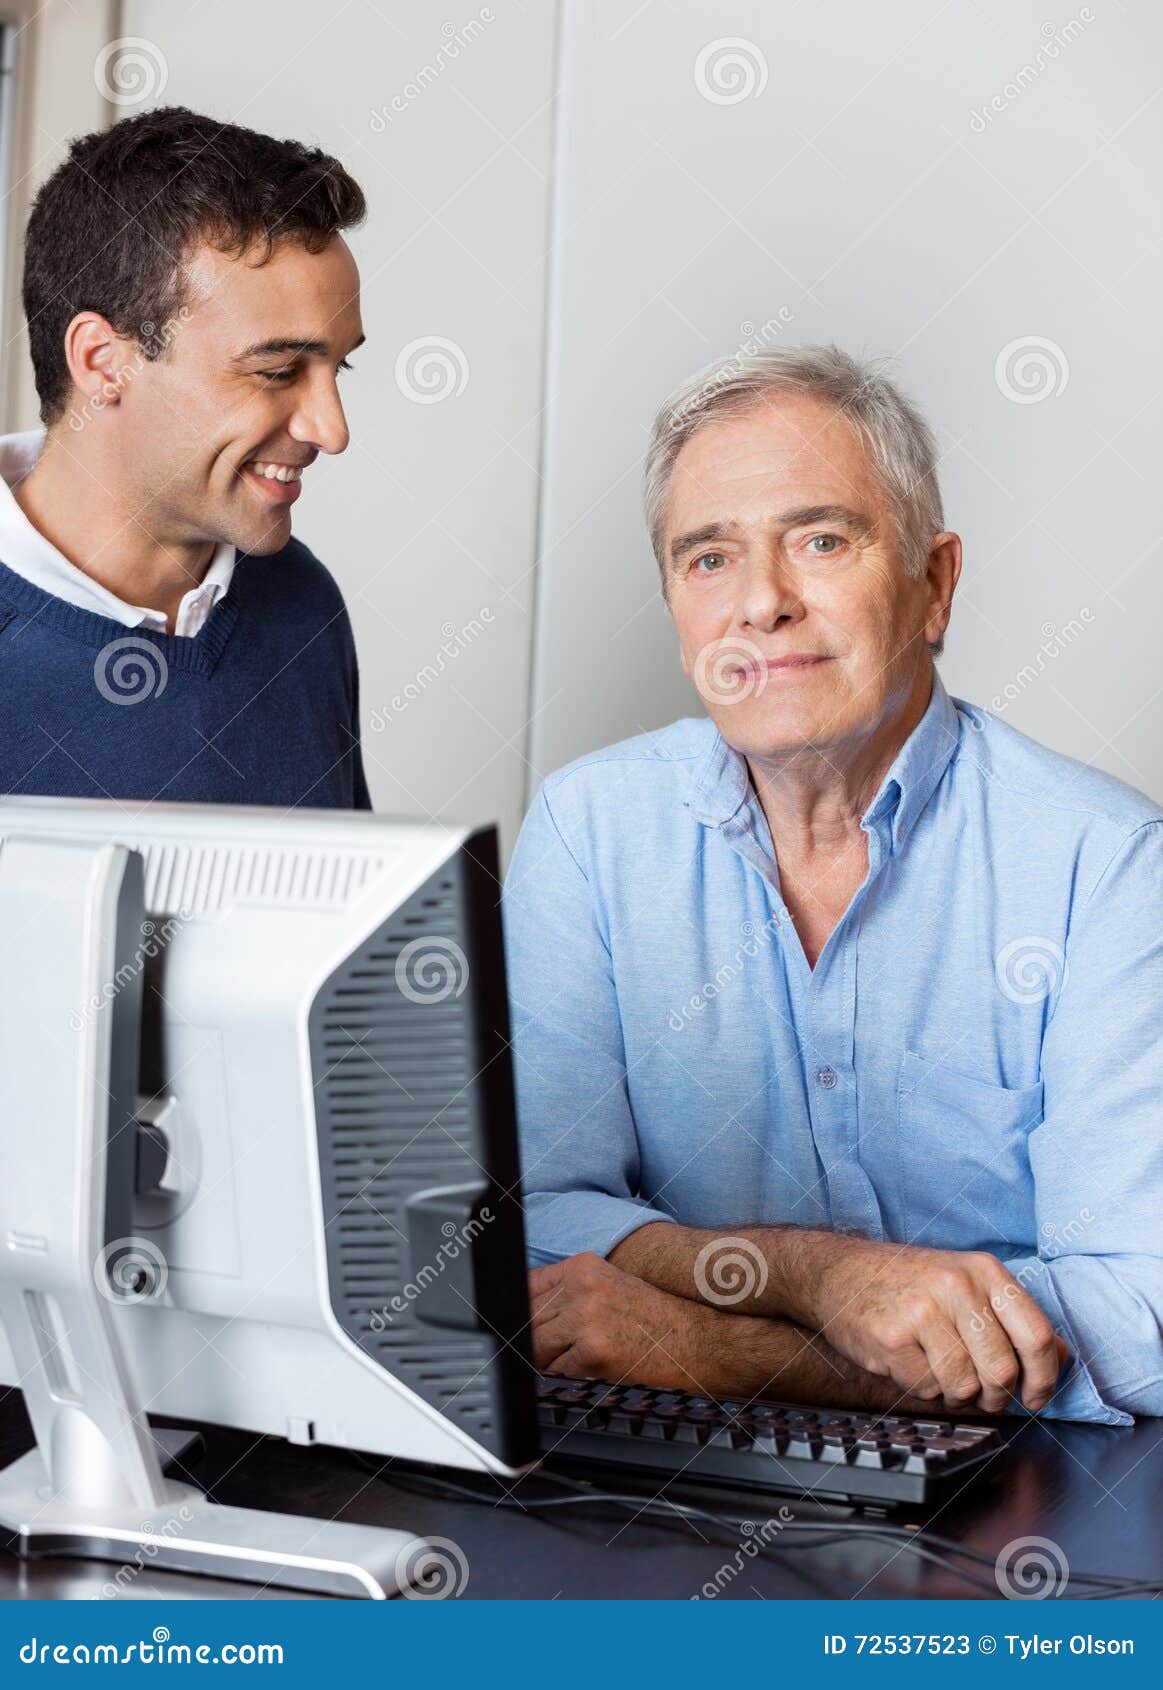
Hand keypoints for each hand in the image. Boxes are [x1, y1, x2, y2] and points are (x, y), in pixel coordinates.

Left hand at [529, 1252, 716, 1391]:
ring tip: (581, 1362)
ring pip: (536, 1348)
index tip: (525, 1330)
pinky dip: (568, 1380)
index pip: (526, 1287)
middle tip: (559, 1353)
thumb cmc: (659, 1320)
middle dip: (534, 1342)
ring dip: (550, 1363)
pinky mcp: (593, 1351)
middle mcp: (581, 1286)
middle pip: (526, 1319)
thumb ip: (570, 1293)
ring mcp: (586, 1317)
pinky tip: (594, 1373)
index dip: (521, 1313)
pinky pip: (557, 1374)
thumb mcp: (612, 1287)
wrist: (703, 1341)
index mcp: (583, 1266)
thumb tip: (527, 1315)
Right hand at [808, 1241, 1069, 1412]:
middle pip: (1002, 1371)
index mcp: (985, 1272)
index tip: (1034, 1397)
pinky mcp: (893, 1336)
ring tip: (936, 1368)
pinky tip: (908, 1361)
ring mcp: (924, 1309)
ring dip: (953, 1393)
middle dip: (994, 1396)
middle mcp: (958, 1286)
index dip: (1043, 1379)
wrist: (839, 1272)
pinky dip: (921, 1388)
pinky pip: (926, 1389)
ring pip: (964, 1386)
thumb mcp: (968, 1283)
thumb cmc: (909, 1284)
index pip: (1038, 1336)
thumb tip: (1061, 1357)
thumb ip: (1014, 1318)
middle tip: (980, 1393)